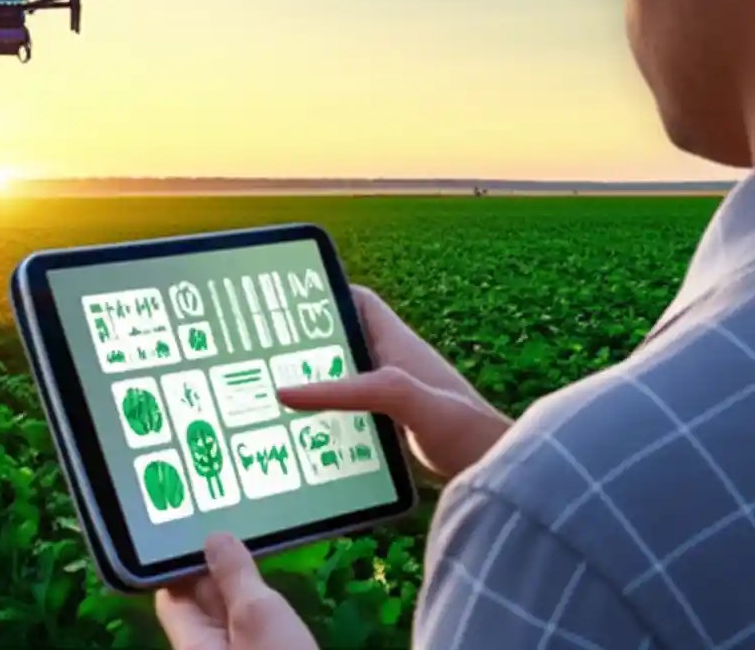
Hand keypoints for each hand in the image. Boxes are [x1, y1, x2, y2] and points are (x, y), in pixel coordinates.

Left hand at [155, 533, 317, 649]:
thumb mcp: (259, 617)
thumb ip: (235, 578)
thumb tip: (213, 539)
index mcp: (189, 646)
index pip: (171, 593)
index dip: (182, 560)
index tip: (202, 528)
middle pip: (201, 606)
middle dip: (216, 572)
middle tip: (235, 529)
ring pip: (231, 621)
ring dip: (243, 592)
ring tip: (257, 551)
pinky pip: (251, 636)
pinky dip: (260, 614)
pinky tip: (275, 597)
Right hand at [277, 285, 512, 482]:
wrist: (494, 468)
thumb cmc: (460, 426)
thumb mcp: (398, 397)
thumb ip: (347, 391)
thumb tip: (286, 392)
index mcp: (399, 343)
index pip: (360, 302)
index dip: (329, 295)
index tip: (292, 301)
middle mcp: (395, 364)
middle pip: (345, 342)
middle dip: (311, 346)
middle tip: (269, 354)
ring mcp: (395, 396)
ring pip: (347, 380)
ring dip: (318, 386)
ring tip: (276, 391)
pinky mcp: (395, 426)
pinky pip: (355, 412)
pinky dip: (332, 417)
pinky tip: (310, 433)